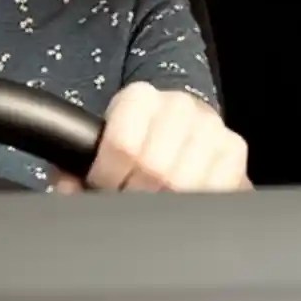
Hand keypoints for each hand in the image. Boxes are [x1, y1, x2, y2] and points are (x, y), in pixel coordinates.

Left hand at [51, 82, 250, 192]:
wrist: (181, 127)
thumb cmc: (136, 138)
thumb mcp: (102, 142)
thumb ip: (76, 163)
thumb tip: (65, 190)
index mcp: (139, 97)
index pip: (123, 144)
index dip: (107, 177)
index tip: (101, 185)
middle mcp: (178, 105)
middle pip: (154, 169)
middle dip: (134, 194)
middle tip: (127, 198)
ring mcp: (210, 125)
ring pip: (184, 183)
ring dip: (164, 203)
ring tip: (152, 202)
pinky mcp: (234, 149)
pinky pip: (215, 190)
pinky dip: (194, 204)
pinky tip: (181, 200)